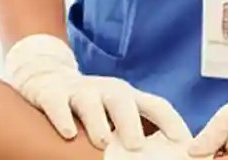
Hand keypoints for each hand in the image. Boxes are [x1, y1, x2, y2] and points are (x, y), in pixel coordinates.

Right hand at [4, 34, 190, 149]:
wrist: (43, 76)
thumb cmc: (89, 104)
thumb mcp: (113, 111)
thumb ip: (135, 130)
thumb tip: (164, 157)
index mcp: (126, 97)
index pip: (156, 106)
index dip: (173, 123)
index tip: (184, 144)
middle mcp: (105, 91)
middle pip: (122, 101)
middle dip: (130, 123)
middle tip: (137, 147)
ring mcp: (77, 91)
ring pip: (89, 103)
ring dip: (97, 122)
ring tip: (102, 142)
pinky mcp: (51, 94)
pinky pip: (57, 104)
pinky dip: (63, 118)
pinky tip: (69, 134)